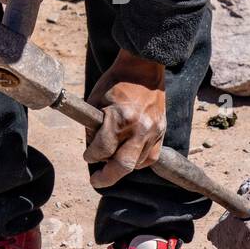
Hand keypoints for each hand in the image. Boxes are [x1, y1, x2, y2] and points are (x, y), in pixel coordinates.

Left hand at [84, 49, 165, 187]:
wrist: (143, 68)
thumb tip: (92, 150)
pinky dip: (138, 161)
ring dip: (122, 167)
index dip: (90, 156)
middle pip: (122, 166)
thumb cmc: (115, 83)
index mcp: (120, 117)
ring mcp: (153, 131)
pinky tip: (128, 157)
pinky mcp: (162, 131)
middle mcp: (139, 127)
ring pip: (137, 164)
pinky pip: (150, 157)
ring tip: (112, 162)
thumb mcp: (95, 101)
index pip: (102, 150)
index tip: (87, 156)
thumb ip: (93, 128)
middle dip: (106, 177)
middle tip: (96, 180)